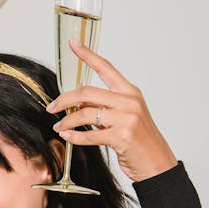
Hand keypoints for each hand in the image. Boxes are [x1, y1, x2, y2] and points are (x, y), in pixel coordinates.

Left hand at [46, 39, 177, 182]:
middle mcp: (129, 101)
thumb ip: (104, 107)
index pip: (105, 68)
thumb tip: (77, 105)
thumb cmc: (139, 141)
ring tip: (58, 127)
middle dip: (64, 100)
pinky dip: (75, 136)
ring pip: (86, 114)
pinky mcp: (122, 136)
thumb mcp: (125, 117)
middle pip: (87, 92)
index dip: (87, 55)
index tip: (73, 44)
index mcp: (130, 92)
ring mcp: (127, 118)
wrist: (157, 163)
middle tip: (51, 107)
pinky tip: (67, 137)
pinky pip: (90, 135)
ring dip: (67, 121)